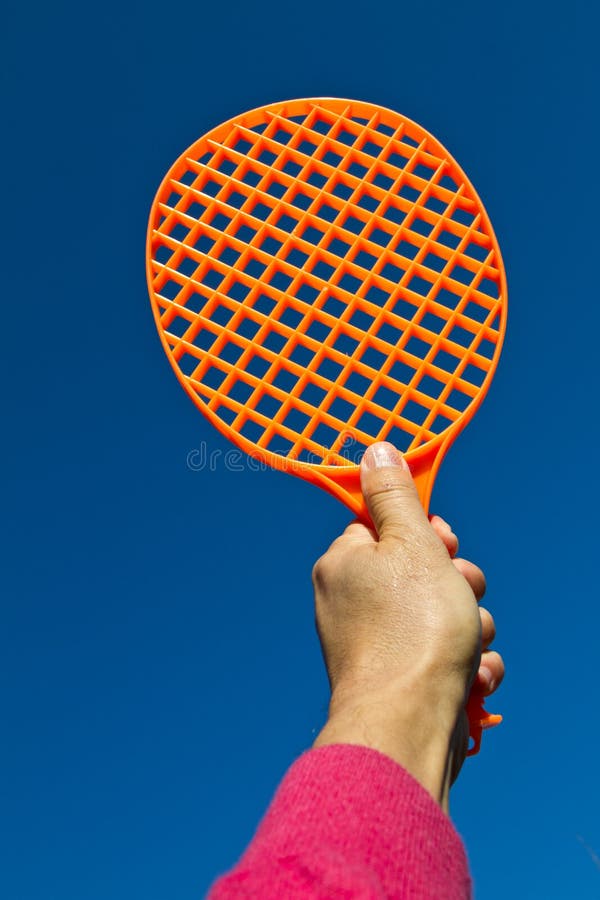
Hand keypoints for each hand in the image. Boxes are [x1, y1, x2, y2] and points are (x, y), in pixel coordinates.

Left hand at [312, 442, 503, 810]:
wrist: (409, 725)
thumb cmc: (412, 628)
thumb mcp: (412, 543)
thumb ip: (395, 496)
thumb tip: (375, 451)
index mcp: (344, 564)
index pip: (385, 528)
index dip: (424, 533)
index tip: (444, 543)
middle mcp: (349, 604)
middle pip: (418, 573)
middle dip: (456, 583)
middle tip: (460, 591)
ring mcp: (372, 647)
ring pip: (439, 617)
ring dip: (469, 626)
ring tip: (468, 643)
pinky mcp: (397, 683)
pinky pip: (441, 658)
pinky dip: (464, 664)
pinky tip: (471, 677)